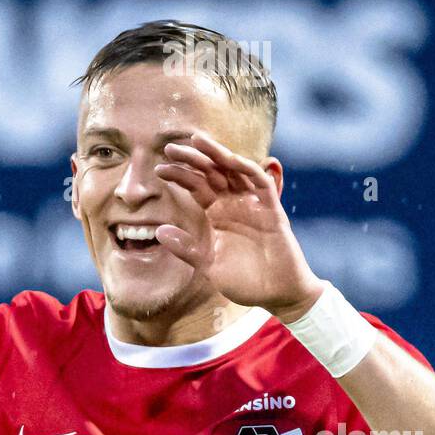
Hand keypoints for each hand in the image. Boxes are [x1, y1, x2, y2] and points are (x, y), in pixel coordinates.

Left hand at [153, 129, 323, 319]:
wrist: (276, 294)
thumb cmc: (245, 280)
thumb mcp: (208, 265)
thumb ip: (186, 248)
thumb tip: (158, 232)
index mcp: (217, 215)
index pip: (196, 187)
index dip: (180, 176)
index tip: (159, 169)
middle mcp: (234, 204)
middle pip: (212, 173)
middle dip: (193, 158)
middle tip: (171, 146)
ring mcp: (253, 205)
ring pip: (235, 171)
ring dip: (218, 155)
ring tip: (198, 140)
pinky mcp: (272, 210)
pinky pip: (261, 184)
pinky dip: (247, 170)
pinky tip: (231, 159)